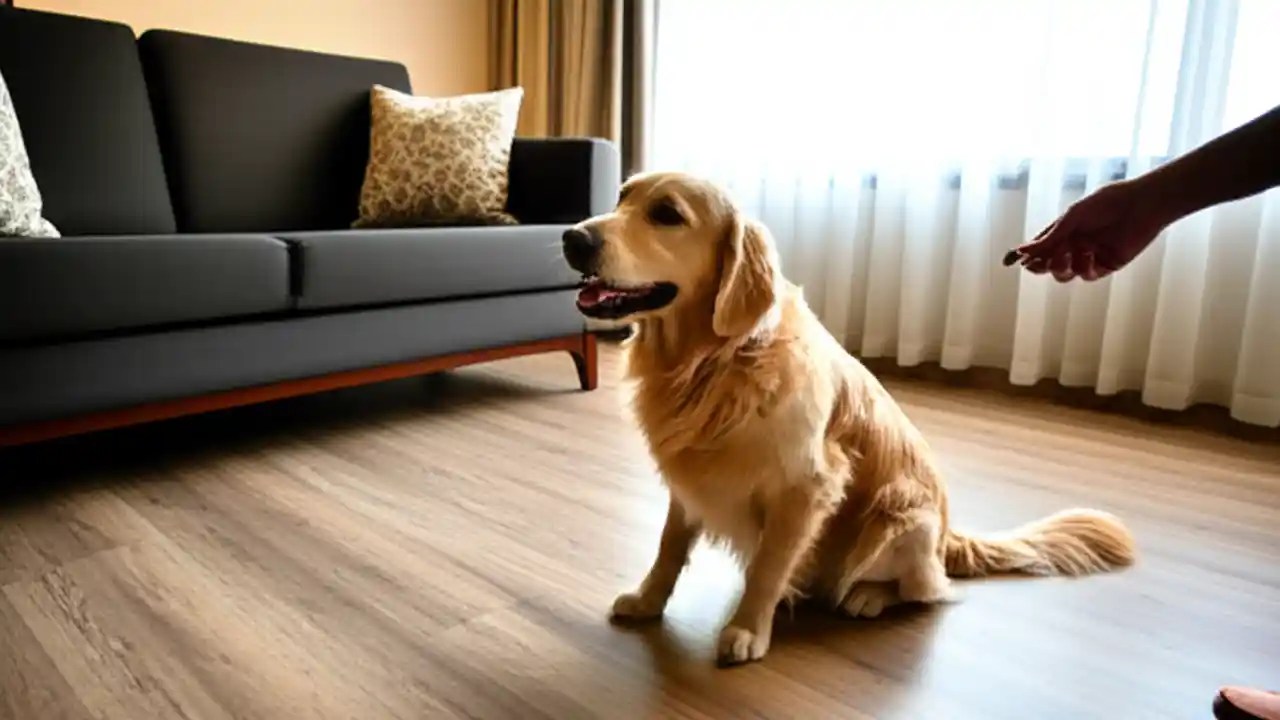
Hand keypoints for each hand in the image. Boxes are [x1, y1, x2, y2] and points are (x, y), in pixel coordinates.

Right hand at [1005, 178, 1172, 281]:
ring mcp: (1088, 257)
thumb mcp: (1071, 218)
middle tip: (1045, 261)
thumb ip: (1048, 238)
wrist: (1141, 205)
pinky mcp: (1106, 266)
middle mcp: (1073, 246)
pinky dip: (1084, 268)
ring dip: (1062, 268)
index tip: (1013, 262)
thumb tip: (1021, 251)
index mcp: (1062, 232)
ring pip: (1064, 275)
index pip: (1038, 249)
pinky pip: (1086, 276)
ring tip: (1070, 254)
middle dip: (1043, 265)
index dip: (1026, 256)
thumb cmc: (1106, 204)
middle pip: (1048, 266)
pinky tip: (1090, 255)